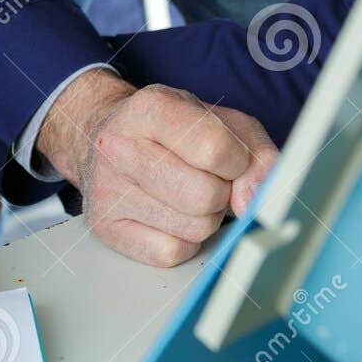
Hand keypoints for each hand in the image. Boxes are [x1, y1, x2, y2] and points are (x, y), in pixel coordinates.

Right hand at [36, 69, 277, 267]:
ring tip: (185, 196)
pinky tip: (169, 217)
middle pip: (205, 196)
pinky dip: (182, 240)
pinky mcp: (105, 227)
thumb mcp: (222, 122)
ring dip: (204, 219)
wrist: (107, 138)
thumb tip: (256, 200)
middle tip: (205, 179)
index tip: (229, 159)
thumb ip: (256, 154)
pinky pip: (171, 252)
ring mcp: (107, 189)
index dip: (237, 162)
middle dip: (221, 194)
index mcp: (150, 108)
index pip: (215, 149)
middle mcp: (118, 147)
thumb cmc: (172, 132)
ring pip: (193, 229)